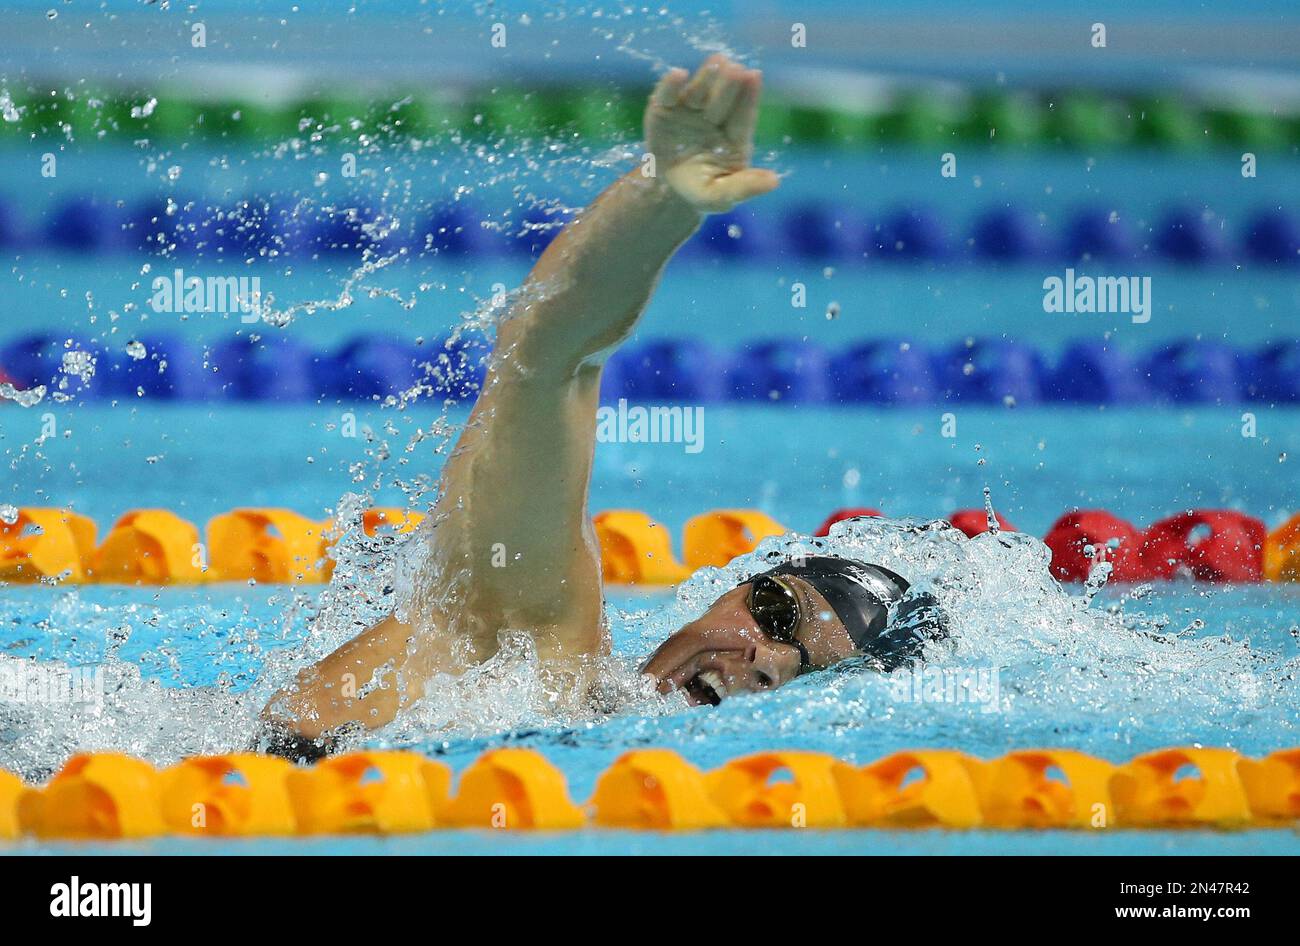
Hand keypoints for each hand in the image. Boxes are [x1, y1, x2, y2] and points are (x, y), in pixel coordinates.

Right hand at [645, 54, 779, 213]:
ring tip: (716, 62)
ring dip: (706, 77)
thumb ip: (744, 188)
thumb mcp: (720, 196)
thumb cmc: (700, 191)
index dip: (748, 97)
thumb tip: (775, 182)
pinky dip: (670, 85)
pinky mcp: (664, 109)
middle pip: (722, 99)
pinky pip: (667, 95)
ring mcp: (689, 111)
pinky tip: (678, 74)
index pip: (743, 116)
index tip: (754, 76)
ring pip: (699, 92)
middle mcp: (714, 118)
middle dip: (729, 85)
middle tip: (735, 68)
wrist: (666, 189)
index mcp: (734, 137)